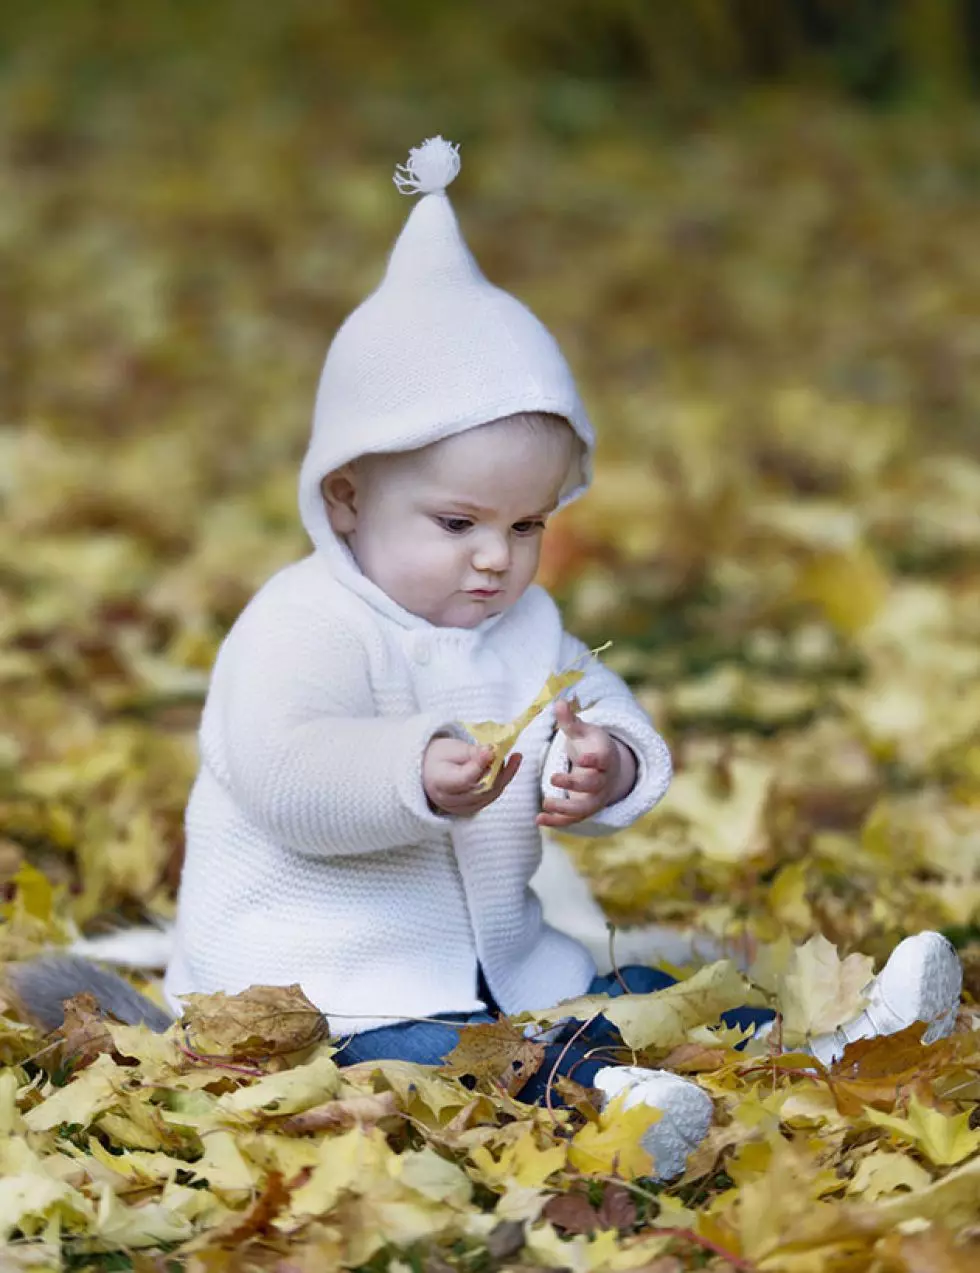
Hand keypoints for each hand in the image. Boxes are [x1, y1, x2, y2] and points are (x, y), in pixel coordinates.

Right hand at [423, 737, 521, 816]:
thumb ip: (472, 752)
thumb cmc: (438, 757)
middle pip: (481, 789)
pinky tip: (507, 769)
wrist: (428, 771)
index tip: (491, 750)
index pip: (464, 779)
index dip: (479, 765)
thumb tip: (491, 752)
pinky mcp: (471, 810)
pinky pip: (490, 797)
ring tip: (513, 760)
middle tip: (513, 755)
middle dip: (500, 771)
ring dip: (504, 777)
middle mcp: (449, 800)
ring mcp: (460, 808)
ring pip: (490, 795)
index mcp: (439, 783)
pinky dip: (500, 783)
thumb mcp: (451, 748)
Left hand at [536, 699, 636, 828]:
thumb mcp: (582, 731)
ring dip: (565, 808)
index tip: (583, 758)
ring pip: (584, 808)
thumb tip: (558, 703)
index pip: (602, 760)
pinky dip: (557, 822)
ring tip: (545, 803)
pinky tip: (539, 820)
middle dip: (574, 783)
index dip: (594, 760)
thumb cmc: (592, 745)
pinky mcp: (585, 810)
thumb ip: (569, 720)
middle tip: (553, 778)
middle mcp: (603, 780)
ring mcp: (595, 798)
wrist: (607, 768)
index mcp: (605, 757)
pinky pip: (573, 820)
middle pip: (592, 785)